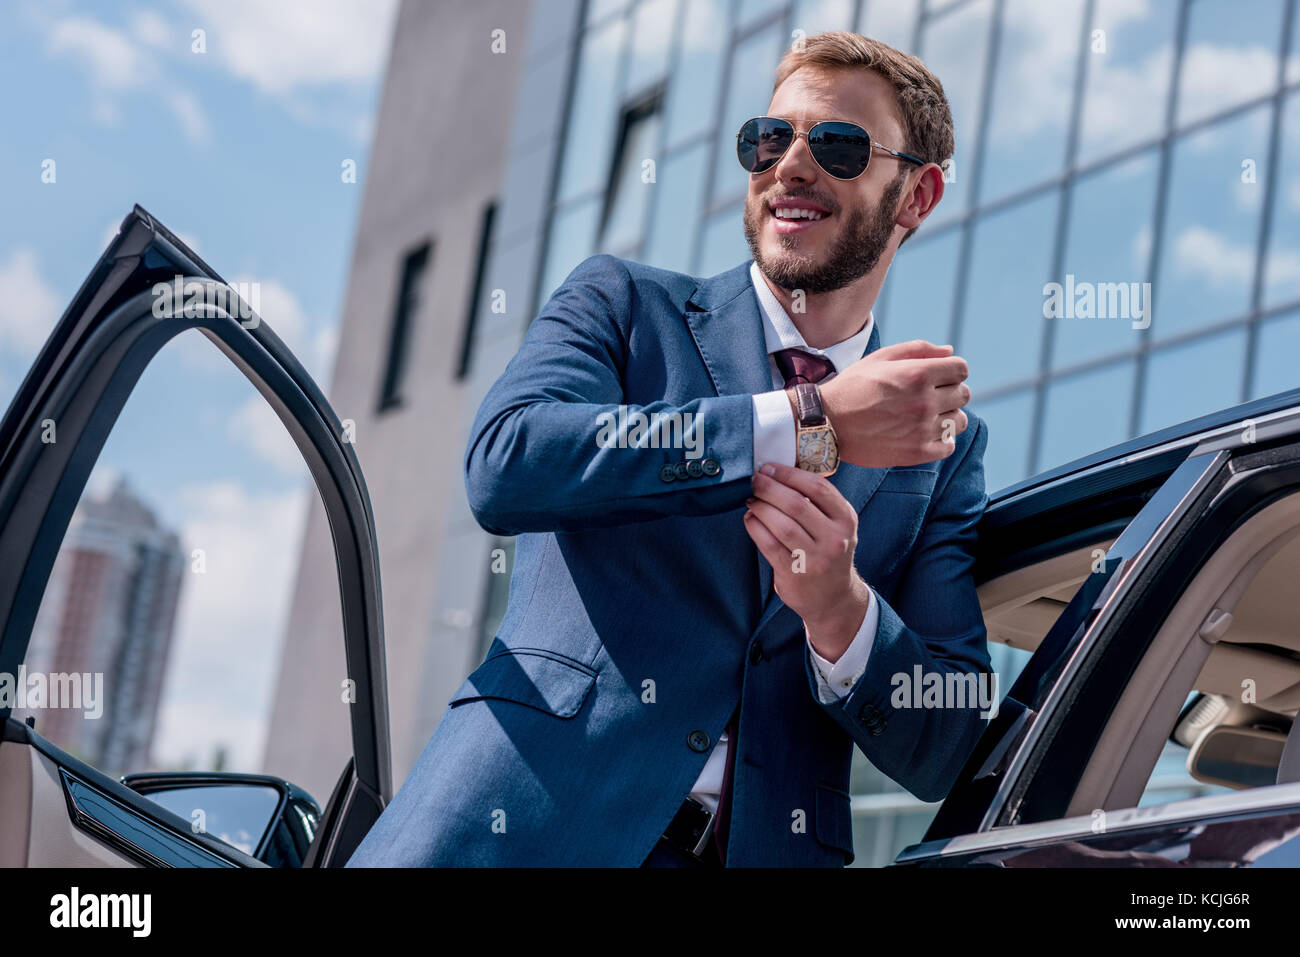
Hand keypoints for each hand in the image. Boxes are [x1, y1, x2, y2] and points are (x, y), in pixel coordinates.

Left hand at [743, 463, 870, 661]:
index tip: (769, 467)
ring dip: (760, 506)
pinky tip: (750, 519)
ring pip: (781, 524)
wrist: (834, 597)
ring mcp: (815, 558)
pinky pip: (768, 544)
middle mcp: (834, 538)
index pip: (817, 487)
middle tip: (754, 480)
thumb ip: (816, 502)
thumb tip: (777, 472)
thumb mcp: (835, 525)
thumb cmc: (828, 552)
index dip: (789, 474)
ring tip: (751, 499)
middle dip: (769, 487)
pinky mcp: (795, 573)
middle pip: (796, 504)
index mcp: (846, 519)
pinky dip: (755, 527)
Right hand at [819, 340, 970, 467]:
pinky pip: (949, 446)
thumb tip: (950, 352)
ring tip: (926, 417)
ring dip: (948, 417)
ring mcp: (922, 429)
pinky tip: (923, 434)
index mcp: (917, 373)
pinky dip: (941, 440)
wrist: (826, 424)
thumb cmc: (852, 387)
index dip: (950, 371)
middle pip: (963, 394)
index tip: (937, 377)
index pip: (961, 369)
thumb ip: (918, 349)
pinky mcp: (917, 452)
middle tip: (927, 397)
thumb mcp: (880, 358)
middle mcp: (924, 401)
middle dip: (949, 392)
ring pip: (960, 421)